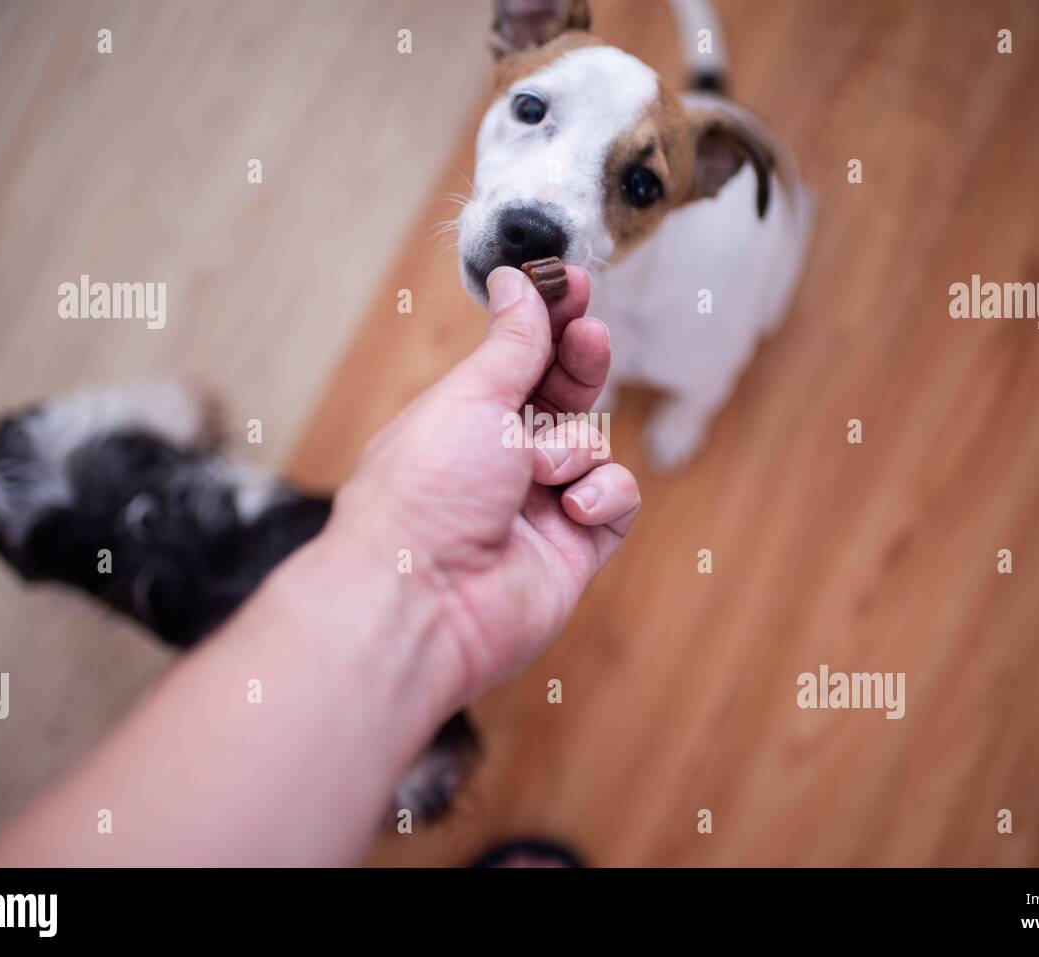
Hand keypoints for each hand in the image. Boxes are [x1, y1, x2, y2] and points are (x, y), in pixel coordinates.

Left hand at [330, 266, 639, 702]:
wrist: (423, 600)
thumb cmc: (425, 491)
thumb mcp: (471, 398)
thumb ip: (512, 343)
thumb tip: (514, 281)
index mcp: (464, 419)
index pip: (522, 357)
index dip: (551, 319)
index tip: (574, 283)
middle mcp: (502, 460)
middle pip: (565, 394)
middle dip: (579, 362)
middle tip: (588, 335)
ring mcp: (541, 505)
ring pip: (594, 445)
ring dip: (575, 449)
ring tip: (540, 474)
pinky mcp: (575, 547)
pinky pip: (616, 499)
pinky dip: (601, 495)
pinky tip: (571, 510)